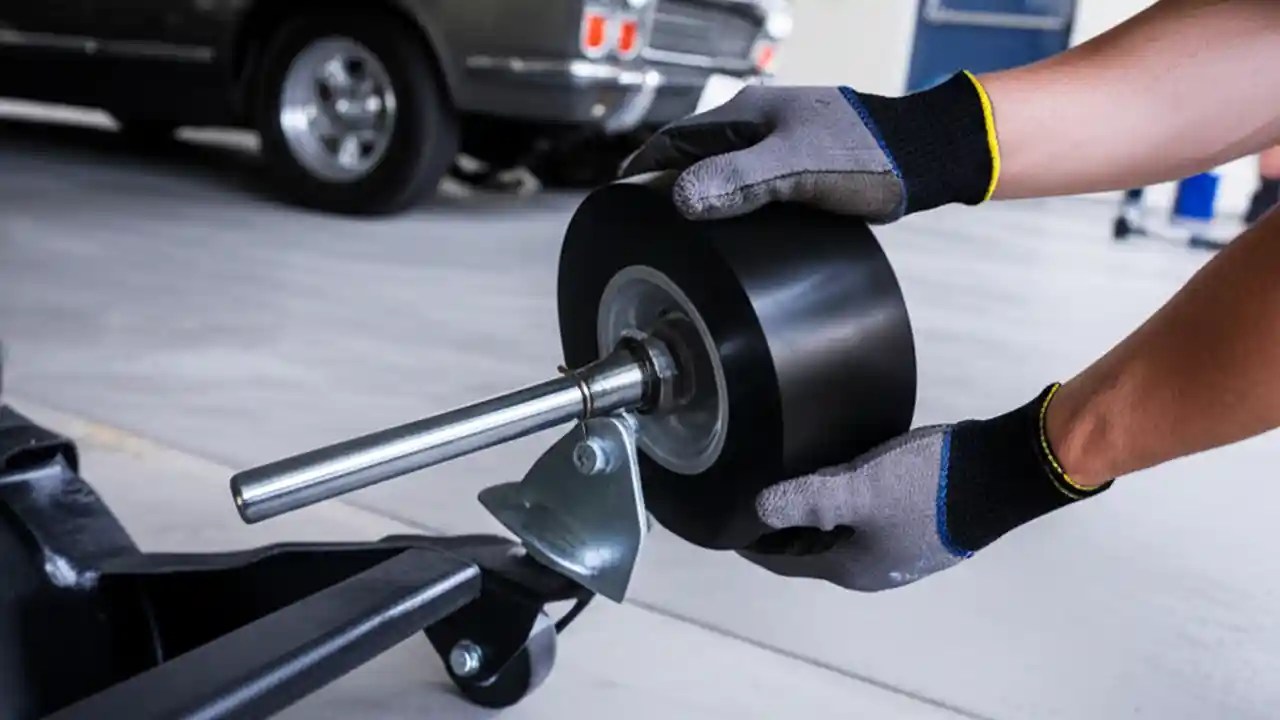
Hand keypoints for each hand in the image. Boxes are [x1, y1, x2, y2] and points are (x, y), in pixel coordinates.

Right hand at [619, 73, 997, 221]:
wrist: (923, 157)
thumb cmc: (866, 155)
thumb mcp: (795, 168)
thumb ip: (738, 180)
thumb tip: (681, 197)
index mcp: (747, 112)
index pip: (676, 139)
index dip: (643, 167)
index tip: (620, 193)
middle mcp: (758, 121)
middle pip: (695, 151)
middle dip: (666, 179)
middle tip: (645, 216)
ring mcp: (780, 139)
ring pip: (724, 165)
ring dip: (701, 190)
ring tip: (683, 226)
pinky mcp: (801, 161)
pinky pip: (751, 179)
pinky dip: (732, 198)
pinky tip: (734, 225)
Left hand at [741, 385, 1111, 591]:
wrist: (1001, 472)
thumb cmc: (925, 486)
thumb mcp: (857, 489)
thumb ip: (805, 500)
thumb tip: (758, 508)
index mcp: (853, 568)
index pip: (784, 563)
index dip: (753, 542)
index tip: (727, 519)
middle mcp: (874, 566)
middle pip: (809, 550)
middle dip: (779, 528)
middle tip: (751, 492)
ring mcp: (900, 546)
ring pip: (837, 533)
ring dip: (811, 514)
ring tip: (784, 479)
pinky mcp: (919, 522)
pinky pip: (863, 517)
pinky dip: (841, 504)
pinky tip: (834, 474)